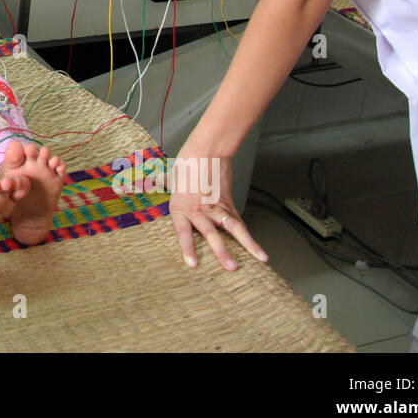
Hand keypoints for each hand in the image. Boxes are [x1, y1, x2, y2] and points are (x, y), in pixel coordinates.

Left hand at [164, 147, 267, 271]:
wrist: (206, 149)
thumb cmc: (188, 162)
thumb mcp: (173, 179)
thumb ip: (169, 189)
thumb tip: (157, 182)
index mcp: (180, 207)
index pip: (183, 232)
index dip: (188, 248)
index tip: (193, 264)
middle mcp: (198, 210)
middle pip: (211, 233)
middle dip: (220, 252)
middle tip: (229, 267)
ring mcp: (215, 207)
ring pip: (231, 230)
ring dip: (242, 247)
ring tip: (250, 263)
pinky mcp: (228, 204)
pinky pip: (240, 223)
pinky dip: (250, 239)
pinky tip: (260, 254)